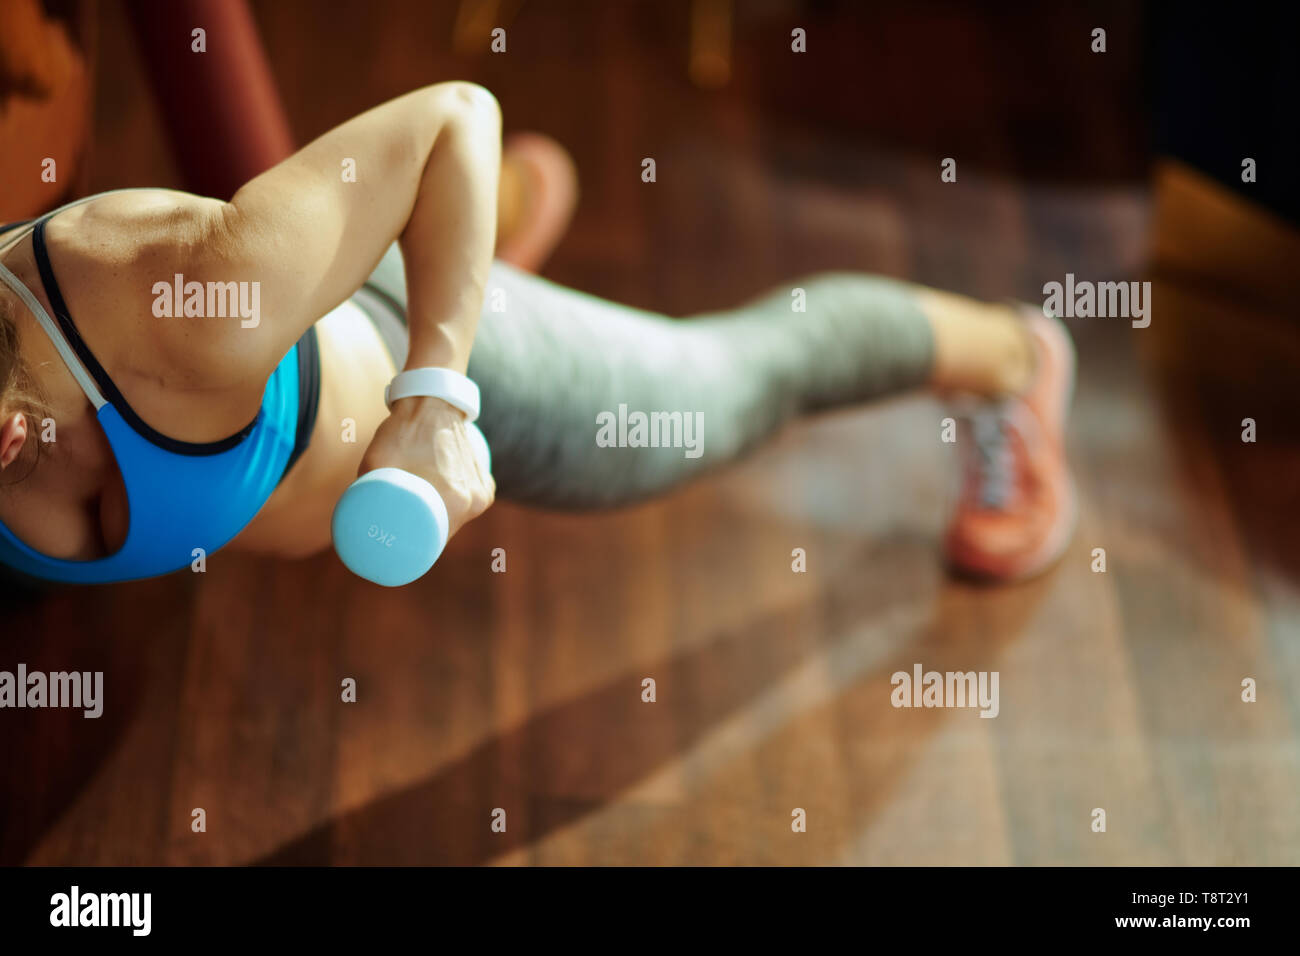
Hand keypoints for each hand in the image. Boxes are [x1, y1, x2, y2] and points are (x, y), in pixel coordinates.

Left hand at [358, 396, 494, 538]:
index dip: (414, 550)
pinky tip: (438, 497)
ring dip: (438, 518)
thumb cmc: (403, 431)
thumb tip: (348, 520)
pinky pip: (467, 503)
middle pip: (445, 531)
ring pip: (456, 518)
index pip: (433, 543)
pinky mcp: (486, 481)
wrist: (434, 400)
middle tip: (399, 526)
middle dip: (423, 535)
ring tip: (416, 507)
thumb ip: (360, 493)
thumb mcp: (374, 463)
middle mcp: (475, 500)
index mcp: (458, 503)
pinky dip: (452, 504)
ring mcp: (483, 491)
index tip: (397, 546)